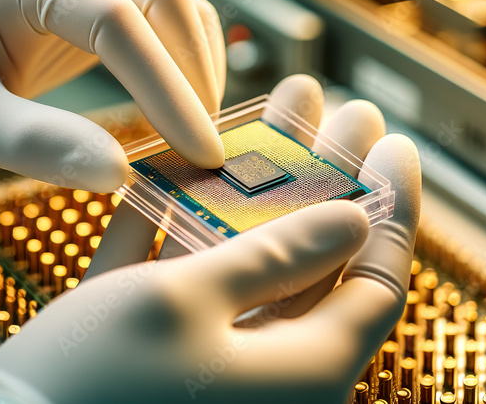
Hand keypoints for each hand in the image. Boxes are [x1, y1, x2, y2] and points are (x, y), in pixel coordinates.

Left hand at [0, 0, 224, 191]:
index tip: (196, 152)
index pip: (118, 20)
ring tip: (196, 135)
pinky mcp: (89, 2)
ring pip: (172, 3)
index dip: (167, 88)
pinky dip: (180, 62)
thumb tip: (122, 176)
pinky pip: (157, 21)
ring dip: (195, 65)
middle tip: (206, 152)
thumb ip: (33, 144)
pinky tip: (178, 110)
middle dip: (193, 74)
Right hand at [0, 74, 421, 402]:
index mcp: (302, 372)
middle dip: (325, 176)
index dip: (392, 206)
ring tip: (273, 112)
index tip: (393, 141)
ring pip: (251, 263)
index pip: (377, 281)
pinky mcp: (156, 355)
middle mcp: (266, 372)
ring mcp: (209, 362)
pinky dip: (190, 228)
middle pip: (316, 262)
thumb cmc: (92, 386)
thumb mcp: (188, 304)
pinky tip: (186, 167)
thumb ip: (273, 257)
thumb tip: (353, 221)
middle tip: (337, 109)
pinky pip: (189, 283)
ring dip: (257, 188)